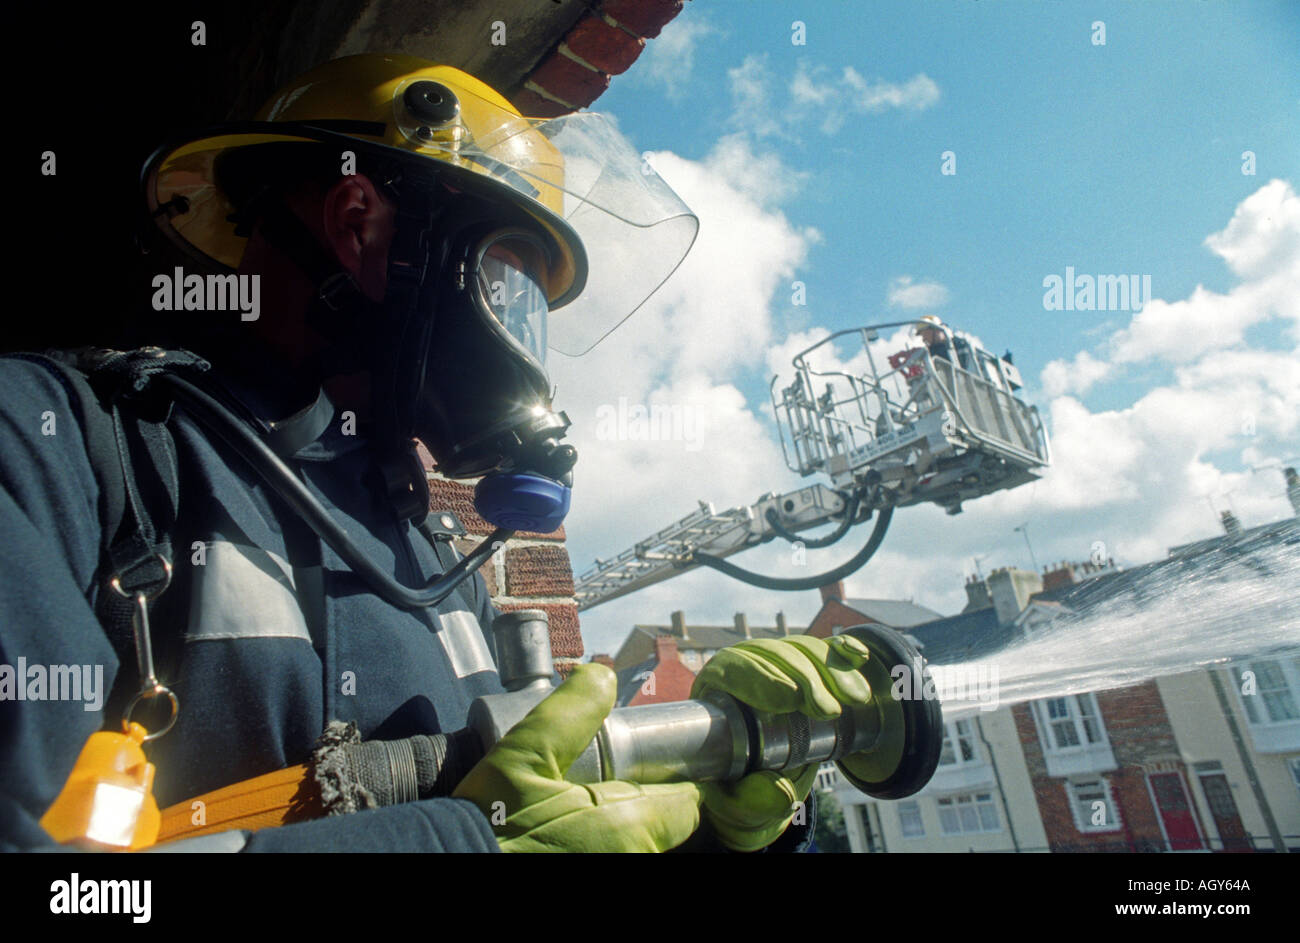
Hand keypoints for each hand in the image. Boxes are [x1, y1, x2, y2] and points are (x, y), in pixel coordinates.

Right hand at [453, 663, 702, 851]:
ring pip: (632, 847)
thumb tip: (601, 676)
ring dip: (614, 830)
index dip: (674, 782)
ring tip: (572, 815)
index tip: (653, 769)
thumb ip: (570, 711)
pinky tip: (561, 840)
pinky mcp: (588, 893)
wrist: (443, 865)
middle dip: (636, 804)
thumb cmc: (488, 824)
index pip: (686, 804)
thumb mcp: (524, 752)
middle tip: (598, 785)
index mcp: (630, 826)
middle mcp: (632, 860)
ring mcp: (612, 875)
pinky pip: (609, 858)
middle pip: (659, 828)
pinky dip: (593, 847)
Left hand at [690, 634, 872, 850]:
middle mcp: (744, 669)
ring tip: (855, 699)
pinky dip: (843, 649)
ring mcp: (777, 664)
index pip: (733, 670)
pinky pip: (824, 650)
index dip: (761, 677)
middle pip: (772, 655)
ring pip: (801, 650)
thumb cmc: (742, 789)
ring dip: (830, 669)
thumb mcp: (740, 802)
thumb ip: (754, 799)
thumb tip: (781, 791)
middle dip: (805, 677)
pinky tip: (858, 655)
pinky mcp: (806, 667)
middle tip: (831, 710)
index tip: (791, 698)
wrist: (761, 784)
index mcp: (715, 693)